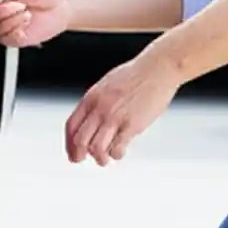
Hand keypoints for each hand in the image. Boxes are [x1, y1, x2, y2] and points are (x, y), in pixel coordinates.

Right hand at [0, 0, 71, 47]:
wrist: (62, 4)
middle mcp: (1, 15)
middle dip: (3, 11)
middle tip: (19, 5)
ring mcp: (8, 28)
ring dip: (13, 21)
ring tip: (27, 13)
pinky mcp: (17, 40)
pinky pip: (8, 40)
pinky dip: (17, 32)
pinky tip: (27, 24)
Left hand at [64, 52, 181, 164]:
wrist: (158, 68)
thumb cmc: (136, 75)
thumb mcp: (107, 85)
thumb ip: (97, 102)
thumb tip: (90, 120)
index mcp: (91, 97)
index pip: (71, 126)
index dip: (69, 143)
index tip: (72, 152)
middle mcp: (100, 108)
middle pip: (80, 140)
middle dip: (79, 154)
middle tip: (83, 159)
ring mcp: (115, 117)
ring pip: (96, 148)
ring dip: (99, 158)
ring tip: (105, 158)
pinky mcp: (132, 125)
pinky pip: (117, 148)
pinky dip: (116, 155)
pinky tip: (120, 151)